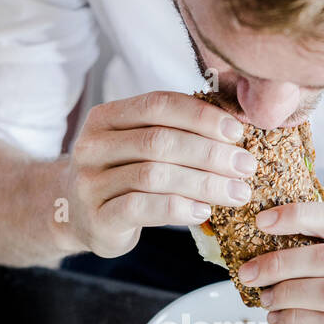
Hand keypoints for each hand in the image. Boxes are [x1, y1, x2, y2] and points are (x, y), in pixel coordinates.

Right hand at [58, 91, 254, 256]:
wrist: (77, 216)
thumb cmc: (123, 177)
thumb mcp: (140, 146)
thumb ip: (175, 130)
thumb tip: (237, 124)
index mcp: (106, 117)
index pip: (158, 104)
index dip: (201, 116)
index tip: (238, 132)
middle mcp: (92, 146)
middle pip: (159, 141)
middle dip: (210, 153)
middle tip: (246, 166)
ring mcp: (90, 183)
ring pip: (154, 175)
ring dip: (203, 183)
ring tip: (237, 193)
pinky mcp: (98, 218)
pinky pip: (142, 208)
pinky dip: (179, 209)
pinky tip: (204, 212)